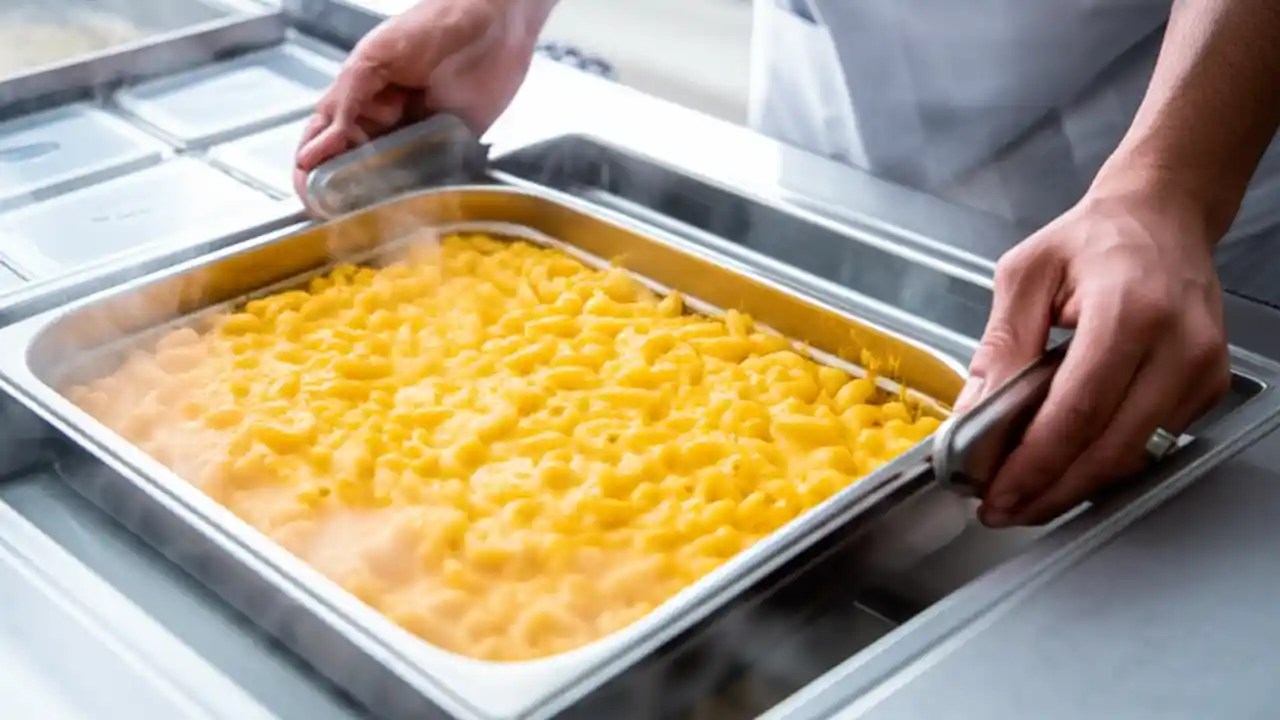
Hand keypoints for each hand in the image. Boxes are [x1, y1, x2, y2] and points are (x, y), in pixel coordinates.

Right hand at [293, 0, 549, 198]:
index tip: (309, 194)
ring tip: (367, 214)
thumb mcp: (377, 56)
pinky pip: (428, 177)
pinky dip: (416, 194)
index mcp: (359, 98)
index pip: (323, 140)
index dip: (311, 169)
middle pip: (352, 166)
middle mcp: (384, 121)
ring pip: (387, 177)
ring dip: (377, 197)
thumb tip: (316, 147)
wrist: (496, 24)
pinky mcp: (450, 148)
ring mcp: (415, 136)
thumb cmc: (434, 24)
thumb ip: (347, 99)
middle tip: (338, 211)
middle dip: (341, 190)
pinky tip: (406, 205)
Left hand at [958, 174, 1230, 526]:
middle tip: (1003, 509)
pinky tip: (1066, 467)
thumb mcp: (1026, 275)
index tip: (996, 492)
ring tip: (1025, 496)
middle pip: (1109, 448)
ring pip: (1133, 456)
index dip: (1034, 464)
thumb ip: (1001, 345)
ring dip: (1075, 486)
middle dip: (1049, 490)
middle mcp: (1176, 347)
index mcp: (1128, 312)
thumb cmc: (1093, 240)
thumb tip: (973, 414)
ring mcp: (1201, 371)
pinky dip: (1105, 463)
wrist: (1163, 216)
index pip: (1077, 412)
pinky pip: (1152, 444)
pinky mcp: (1208, 386)